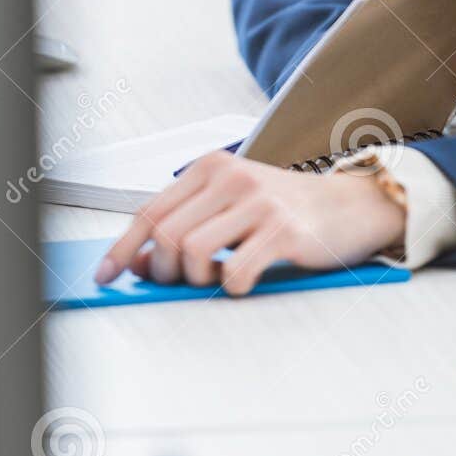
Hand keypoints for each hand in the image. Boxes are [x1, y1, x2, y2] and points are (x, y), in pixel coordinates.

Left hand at [93, 148, 406, 297]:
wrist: (349, 206)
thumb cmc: (285, 210)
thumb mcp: (230, 208)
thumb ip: (187, 228)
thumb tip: (141, 264)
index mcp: (212, 167)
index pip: (151, 210)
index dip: (123, 247)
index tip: (106, 275)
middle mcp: (232, 177)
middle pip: (167, 234)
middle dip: (163, 270)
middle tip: (177, 283)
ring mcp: (259, 201)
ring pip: (194, 252)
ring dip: (197, 280)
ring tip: (216, 279)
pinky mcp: (284, 230)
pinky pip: (236, 272)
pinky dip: (232, 288)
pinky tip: (244, 281)